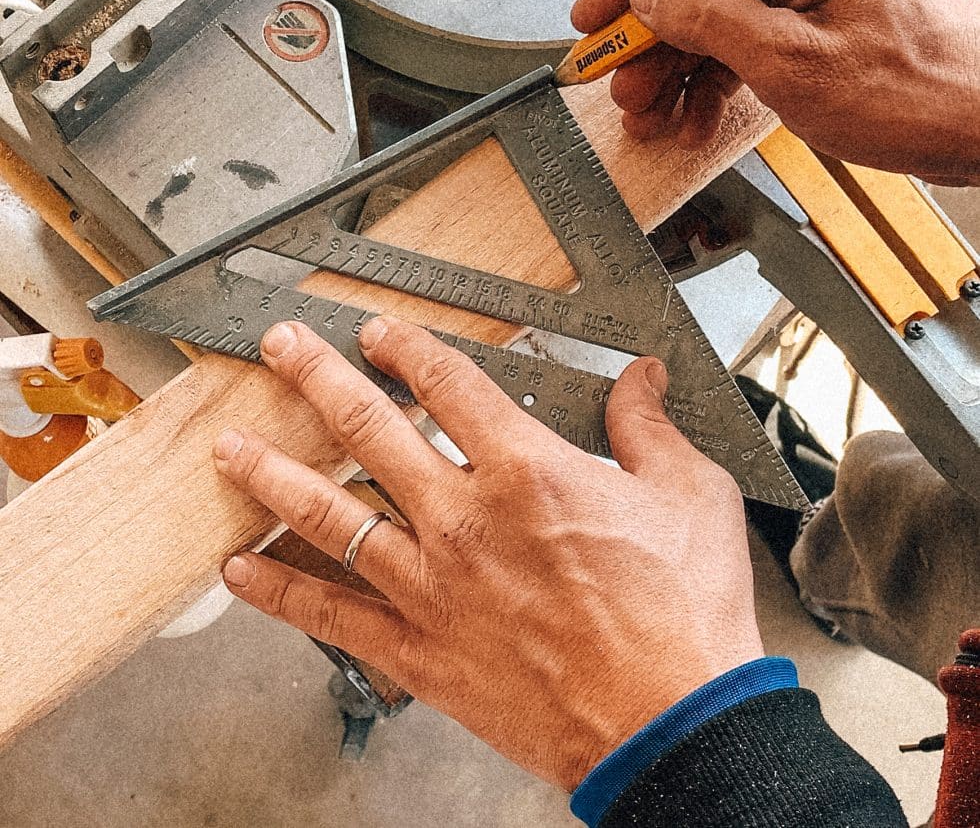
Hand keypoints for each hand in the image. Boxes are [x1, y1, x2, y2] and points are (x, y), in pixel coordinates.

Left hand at [213, 319, 762, 790]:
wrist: (669, 727)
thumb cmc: (683, 617)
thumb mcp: (690, 496)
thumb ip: (649, 428)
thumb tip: (641, 380)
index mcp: (528, 472)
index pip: (449, 385)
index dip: (408, 348)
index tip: (381, 334)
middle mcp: (465, 520)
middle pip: (370, 427)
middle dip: (318, 377)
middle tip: (282, 348)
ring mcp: (433, 586)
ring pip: (330, 514)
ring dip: (274, 474)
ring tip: (232, 448)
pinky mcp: (421, 651)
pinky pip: (331, 614)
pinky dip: (280, 591)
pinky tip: (241, 571)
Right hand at [572, 0, 979, 184]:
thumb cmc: (916, 93)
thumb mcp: (791, 62)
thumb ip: (711, 18)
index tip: (588, 20)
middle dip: (656, 47)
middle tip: (621, 90)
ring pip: (724, 20)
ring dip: (682, 73)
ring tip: (653, 118)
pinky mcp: (827, 21)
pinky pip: (755, 41)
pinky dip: (721, 82)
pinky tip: (695, 119)